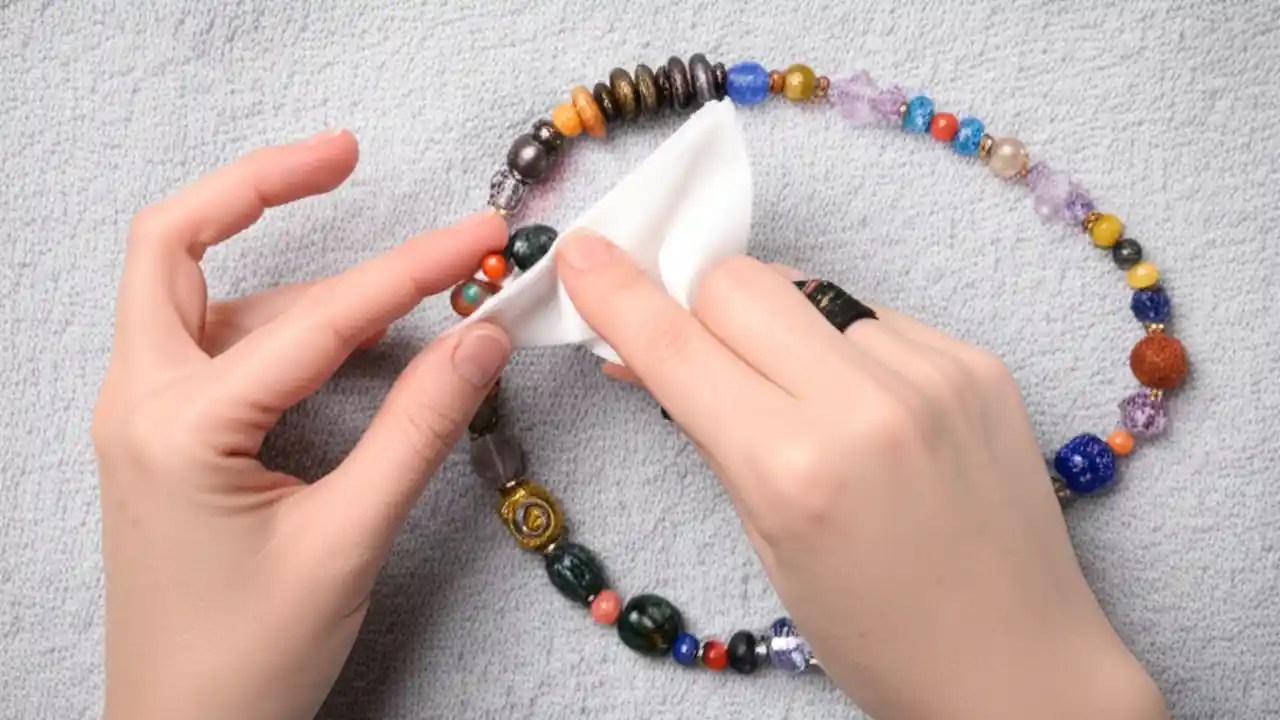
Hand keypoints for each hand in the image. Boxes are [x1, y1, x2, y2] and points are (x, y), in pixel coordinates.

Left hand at [93, 130, 510, 719]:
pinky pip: (211, 344)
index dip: (411, 271)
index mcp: (178, 429)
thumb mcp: (348, 542)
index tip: (479, 238)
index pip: (317, 320)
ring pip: (194, 291)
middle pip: (170, 244)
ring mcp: (143, 418)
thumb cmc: (249, 660)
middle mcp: (140, 404)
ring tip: (388, 274)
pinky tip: (339, 331)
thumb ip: (418, 429)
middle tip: (344, 154)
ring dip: (281, 263)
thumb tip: (480, 335)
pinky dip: (274, 318)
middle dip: (258, 186)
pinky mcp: (166, 436)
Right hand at [556, 231, 1166, 719]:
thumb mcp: (766, 542)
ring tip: (804, 396)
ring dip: (779, 326)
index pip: (678, 344)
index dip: (617, 294)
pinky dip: (845, 344)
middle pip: (739, 280)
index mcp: (796, 467)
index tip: (581, 254)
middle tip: (707, 355)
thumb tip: (645, 353)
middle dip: (702, 307)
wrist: (1018, 664)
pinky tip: (866, 404)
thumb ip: (709, 430)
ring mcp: (935, 372)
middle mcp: (868, 402)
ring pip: (809, 289)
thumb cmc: (877, 631)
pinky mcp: (979, 360)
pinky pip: (874, 314)